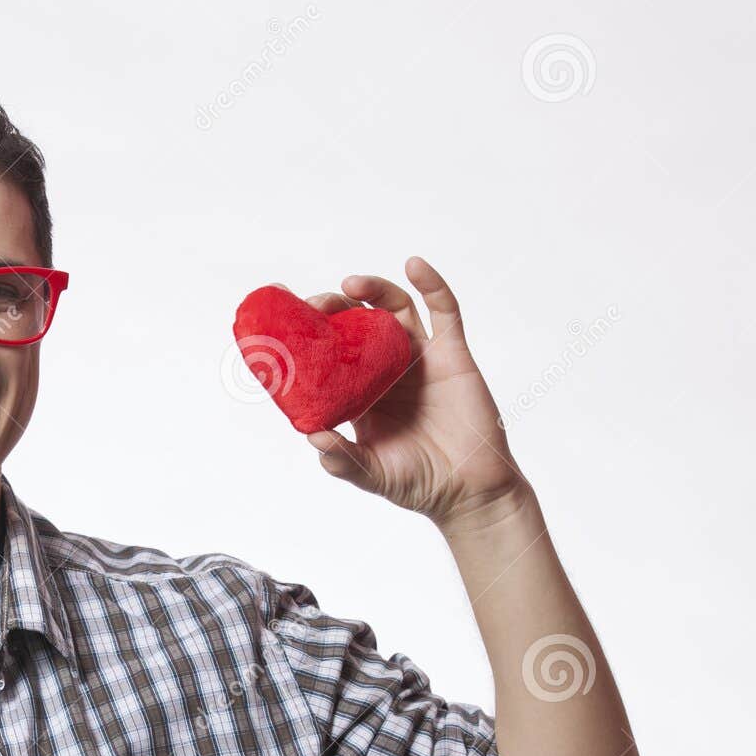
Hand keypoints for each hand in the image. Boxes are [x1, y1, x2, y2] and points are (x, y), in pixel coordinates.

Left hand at [303, 256, 530, 532]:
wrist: (469, 490)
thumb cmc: (418, 483)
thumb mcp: (370, 473)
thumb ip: (343, 459)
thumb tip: (314, 438)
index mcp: (360, 392)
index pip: (330, 352)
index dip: (310, 333)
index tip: (286, 321)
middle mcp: (387, 369)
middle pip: (358, 321)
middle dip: (336, 306)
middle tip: (317, 304)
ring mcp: (421, 358)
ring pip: (395, 309)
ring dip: (374, 289)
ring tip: (352, 284)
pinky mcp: (453, 355)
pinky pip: (445, 311)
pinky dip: (432, 284)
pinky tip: (414, 264)